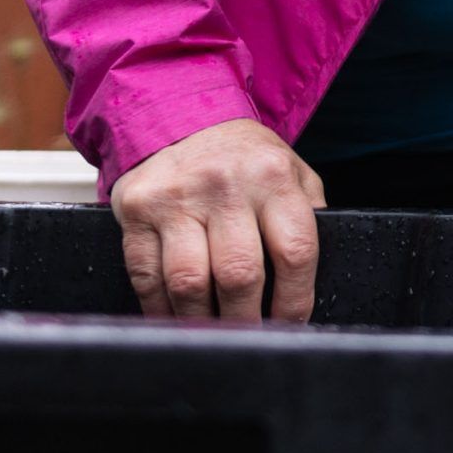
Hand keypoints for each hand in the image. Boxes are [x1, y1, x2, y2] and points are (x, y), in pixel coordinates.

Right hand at [108, 117, 327, 321]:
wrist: (180, 116)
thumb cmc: (244, 158)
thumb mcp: (291, 172)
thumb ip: (307, 217)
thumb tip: (314, 281)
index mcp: (272, 177)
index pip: (294, 252)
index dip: (295, 300)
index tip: (291, 323)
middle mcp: (224, 185)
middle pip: (239, 275)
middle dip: (247, 320)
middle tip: (251, 337)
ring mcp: (177, 197)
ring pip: (189, 283)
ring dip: (203, 321)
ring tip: (215, 333)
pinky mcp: (138, 209)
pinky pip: (147, 277)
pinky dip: (161, 310)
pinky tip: (176, 318)